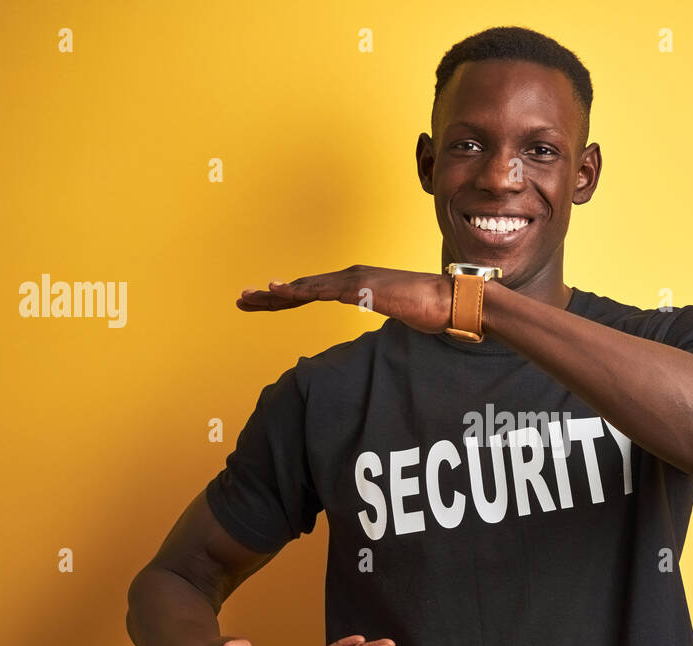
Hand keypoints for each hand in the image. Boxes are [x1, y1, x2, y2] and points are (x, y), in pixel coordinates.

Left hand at [237, 264, 451, 335]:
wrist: (450, 301)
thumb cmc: (430, 309)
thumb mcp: (398, 314)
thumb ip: (384, 312)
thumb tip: (386, 321)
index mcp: (357, 284)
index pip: (314, 292)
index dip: (287, 298)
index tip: (264, 302)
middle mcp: (350, 277)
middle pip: (301, 287)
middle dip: (269, 295)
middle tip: (242, 299)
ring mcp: (353, 280)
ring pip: (303, 287)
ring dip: (272, 294)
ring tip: (247, 298)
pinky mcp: (358, 287)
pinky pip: (319, 290)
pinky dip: (293, 290)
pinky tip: (274, 291)